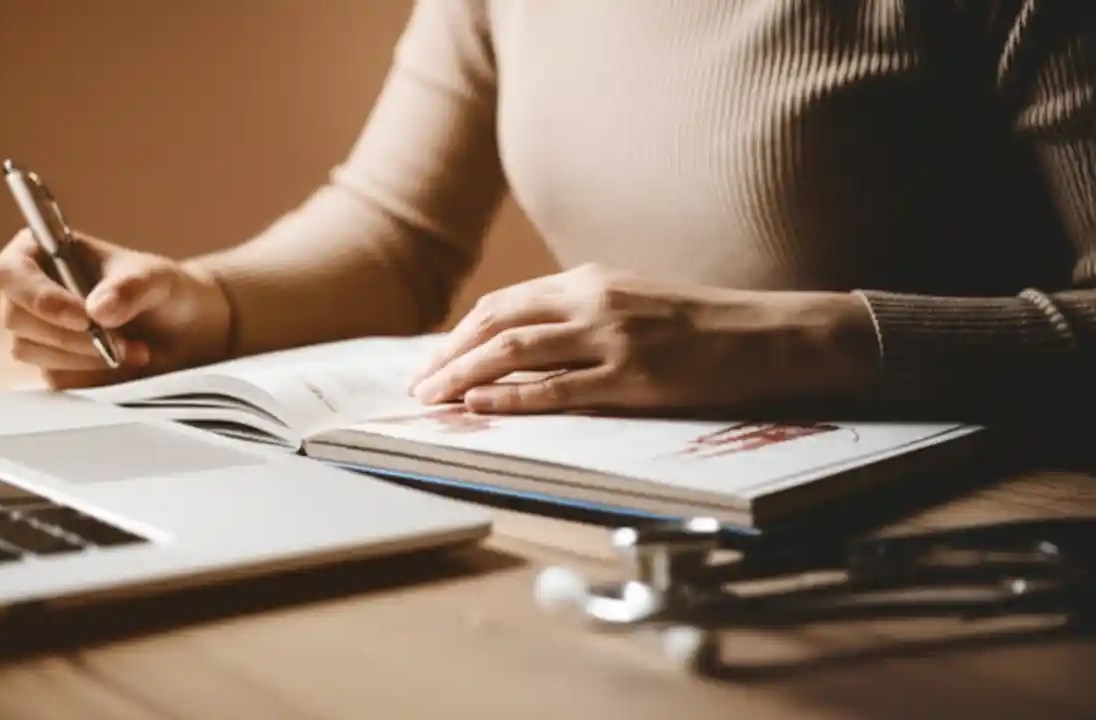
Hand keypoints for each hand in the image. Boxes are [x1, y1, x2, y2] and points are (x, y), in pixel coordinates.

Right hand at [0, 228, 231, 388]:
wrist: (182, 329)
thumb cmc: (163, 290)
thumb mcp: (157, 279)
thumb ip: (131, 287)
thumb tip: (98, 310)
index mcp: (42, 251)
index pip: (10, 272)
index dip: (39, 297)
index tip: (83, 318)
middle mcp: (30, 290)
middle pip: (16, 318)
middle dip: (71, 336)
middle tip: (120, 342)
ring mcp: (36, 329)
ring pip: (32, 351)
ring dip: (85, 357)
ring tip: (134, 349)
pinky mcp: (51, 363)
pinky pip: (55, 377)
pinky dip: (92, 375)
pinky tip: (125, 364)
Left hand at [407, 264, 880, 413]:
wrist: (768, 336)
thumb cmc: (703, 325)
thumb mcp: (635, 301)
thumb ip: (583, 313)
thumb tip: (531, 342)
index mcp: (589, 279)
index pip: (505, 303)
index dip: (461, 333)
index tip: (433, 358)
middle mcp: (592, 299)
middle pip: (496, 322)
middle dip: (447, 354)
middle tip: (417, 385)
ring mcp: (611, 337)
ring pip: (513, 351)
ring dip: (462, 375)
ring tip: (431, 399)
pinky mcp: (632, 377)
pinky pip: (554, 389)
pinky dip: (509, 398)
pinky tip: (479, 408)